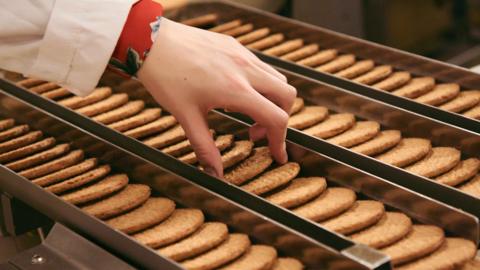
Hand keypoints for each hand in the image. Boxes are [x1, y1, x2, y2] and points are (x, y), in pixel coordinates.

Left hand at [137, 18, 295, 177]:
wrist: (151, 41)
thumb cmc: (165, 76)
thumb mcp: (185, 116)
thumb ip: (204, 147)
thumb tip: (215, 174)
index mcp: (235, 90)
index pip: (276, 119)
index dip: (280, 141)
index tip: (277, 154)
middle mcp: (245, 70)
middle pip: (287, 96)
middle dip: (281, 119)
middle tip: (257, 133)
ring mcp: (242, 55)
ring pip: (277, 79)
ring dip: (272, 100)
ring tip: (246, 112)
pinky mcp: (235, 46)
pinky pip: (260, 66)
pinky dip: (260, 84)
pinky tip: (236, 92)